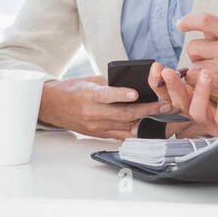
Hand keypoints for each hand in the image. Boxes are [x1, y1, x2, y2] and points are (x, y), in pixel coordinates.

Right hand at [38, 74, 173, 139]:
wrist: (53, 105)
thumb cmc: (72, 90)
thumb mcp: (89, 80)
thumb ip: (110, 85)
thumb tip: (133, 87)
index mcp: (89, 95)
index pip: (106, 95)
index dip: (121, 94)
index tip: (135, 93)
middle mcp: (92, 112)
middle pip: (122, 114)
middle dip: (146, 110)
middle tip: (164, 106)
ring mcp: (95, 126)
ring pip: (124, 127)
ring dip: (145, 123)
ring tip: (162, 118)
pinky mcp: (98, 134)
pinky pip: (119, 135)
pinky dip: (134, 133)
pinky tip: (149, 130)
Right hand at [151, 62, 217, 135]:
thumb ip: (207, 58)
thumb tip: (198, 37)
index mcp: (193, 96)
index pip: (168, 90)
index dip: (158, 81)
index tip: (157, 66)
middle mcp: (199, 109)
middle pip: (177, 101)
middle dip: (171, 86)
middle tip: (168, 71)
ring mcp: (212, 120)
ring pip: (197, 112)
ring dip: (199, 92)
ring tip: (206, 74)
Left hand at [177, 13, 217, 121]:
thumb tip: (206, 31)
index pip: (206, 20)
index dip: (189, 20)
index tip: (182, 24)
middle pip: (193, 46)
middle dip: (197, 54)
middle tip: (209, 62)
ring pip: (192, 67)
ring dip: (199, 72)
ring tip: (217, 77)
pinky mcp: (217, 87)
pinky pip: (195, 83)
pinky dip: (199, 86)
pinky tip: (213, 87)